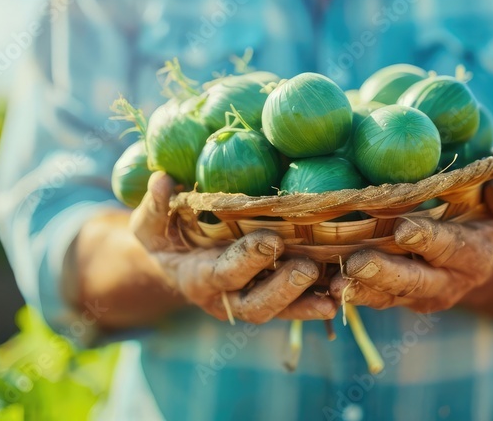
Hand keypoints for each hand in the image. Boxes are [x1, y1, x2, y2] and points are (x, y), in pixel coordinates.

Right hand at [132, 172, 337, 323]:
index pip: (222, 274)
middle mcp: (225, 298)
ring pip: (281, 311)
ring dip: (307, 303)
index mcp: (196, 278)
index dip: (246, 261)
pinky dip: (318, 304)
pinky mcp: (273, 299)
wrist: (177, 261)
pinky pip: (297, 307)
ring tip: (336, 292)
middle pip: (256, 304)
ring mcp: (250, 301)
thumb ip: (156, 205)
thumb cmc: (164, 235)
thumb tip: (162, 180)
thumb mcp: (150, 222)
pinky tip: (342, 294)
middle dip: (282, 289)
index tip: (270, 240)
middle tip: (308, 267)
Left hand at [328, 167, 492, 313]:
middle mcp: (446, 280)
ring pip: (386, 295)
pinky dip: (345, 291)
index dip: (429, 240)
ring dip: (358, 290)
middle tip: (356, 263)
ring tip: (332, 281)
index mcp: (476, 253)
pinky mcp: (394, 295)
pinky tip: (318, 281)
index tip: (404, 229)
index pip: (452, 248)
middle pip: (413, 281)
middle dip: (384, 274)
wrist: (485, 246)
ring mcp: (418, 292)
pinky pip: (369, 296)